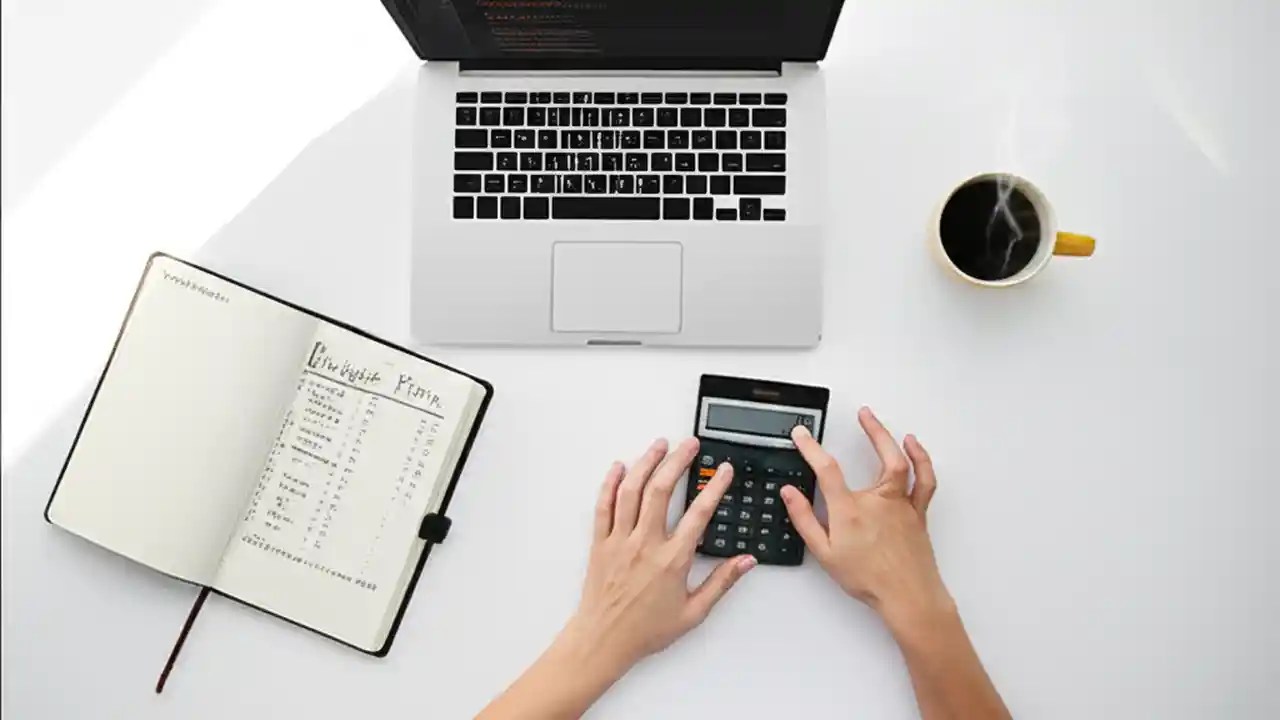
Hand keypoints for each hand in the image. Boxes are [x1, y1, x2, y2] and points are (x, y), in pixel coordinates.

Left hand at [564, 438, 756, 672]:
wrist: (604, 641)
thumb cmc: (645, 630)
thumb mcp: (693, 612)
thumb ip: (721, 582)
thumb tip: (745, 562)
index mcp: (671, 560)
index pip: (699, 513)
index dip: (714, 487)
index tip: (723, 471)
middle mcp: (645, 544)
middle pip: (662, 490)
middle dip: (678, 461)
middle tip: (690, 445)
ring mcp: (620, 541)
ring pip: (632, 490)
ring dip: (646, 462)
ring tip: (659, 445)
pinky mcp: (600, 543)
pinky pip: (603, 505)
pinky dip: (610, 483)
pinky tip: (619, 467)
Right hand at [782, 407, 951, 625]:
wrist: (908, 597)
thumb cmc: (869, 579)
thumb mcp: (825, 553)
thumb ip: (804, 519)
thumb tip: (790, 494)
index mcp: (851, 510)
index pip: (827, 469)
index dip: (811, 448)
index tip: (801, 434)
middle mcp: (879, 501)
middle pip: (877, 454)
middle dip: (869, 429)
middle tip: (860, 414)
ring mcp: (902, 504)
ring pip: (902, 462)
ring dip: (892, 438)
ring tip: (882, 423)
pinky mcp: (917, 512)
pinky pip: (924, 480)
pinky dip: (921, 459)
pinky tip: (915, 447)